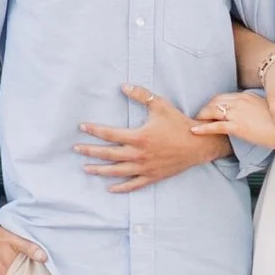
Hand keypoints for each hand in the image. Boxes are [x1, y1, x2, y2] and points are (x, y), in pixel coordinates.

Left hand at [78, 84, 217, 189]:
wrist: (197, 145)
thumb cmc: (178, 124)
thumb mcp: (160, 105)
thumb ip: (141, 95)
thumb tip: (123, 85)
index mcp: (138, 137)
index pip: (110, 134)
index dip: (94, 130)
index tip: (82, 127)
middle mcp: (139, 155)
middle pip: (109, 154)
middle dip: (91, 151)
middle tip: (76, 149)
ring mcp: (145, 168)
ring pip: (117, 172)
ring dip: (100, 170)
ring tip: (86, 168)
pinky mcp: (152, 177)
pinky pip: (133, 185)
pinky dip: (121, 188)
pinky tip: (110, 188)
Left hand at [196, 90, 274, 145]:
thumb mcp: (265, 110)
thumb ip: (254, 110)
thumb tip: (249, 117)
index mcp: (247, 97)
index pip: (223, 97)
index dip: (213, 104)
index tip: (208, 110)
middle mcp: (240, 101)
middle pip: (215, 101)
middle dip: (205, 109)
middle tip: (199, 117)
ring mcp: (239, 113)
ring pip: (212, 111)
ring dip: (202, 116)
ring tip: (195, 123)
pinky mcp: (239, 126)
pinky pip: (216, 126)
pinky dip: (203, 128)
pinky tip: (195, 130)